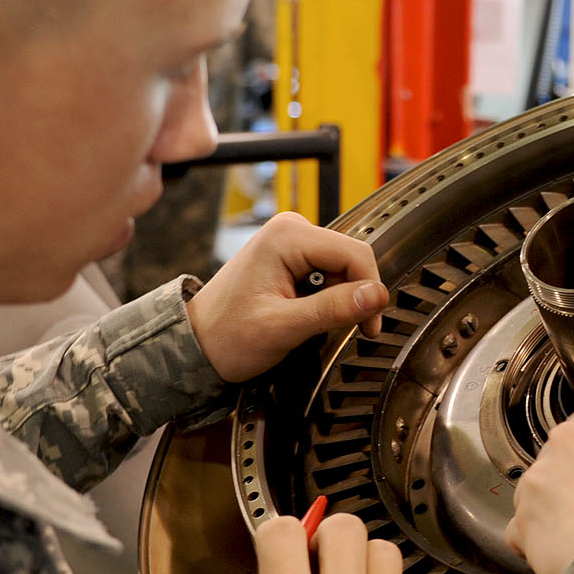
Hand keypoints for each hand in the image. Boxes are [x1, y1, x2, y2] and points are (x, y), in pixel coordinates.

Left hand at [186, 211, 389, 382]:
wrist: (197, 343)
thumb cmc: (226, 335)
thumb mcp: (283, 327)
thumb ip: (333, 309)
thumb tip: (376, 296)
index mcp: (287, 236)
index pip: (355, 253)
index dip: (370, 291)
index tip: (370, 325)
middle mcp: (291, 229)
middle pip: (352, 258)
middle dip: (358, 296)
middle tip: (351, 330)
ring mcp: (292, 241)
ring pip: (345, 267)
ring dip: (344, 299)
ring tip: (319, 324)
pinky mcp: (293, 256)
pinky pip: (330, 273)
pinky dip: (332, 297)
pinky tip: (313, 315)